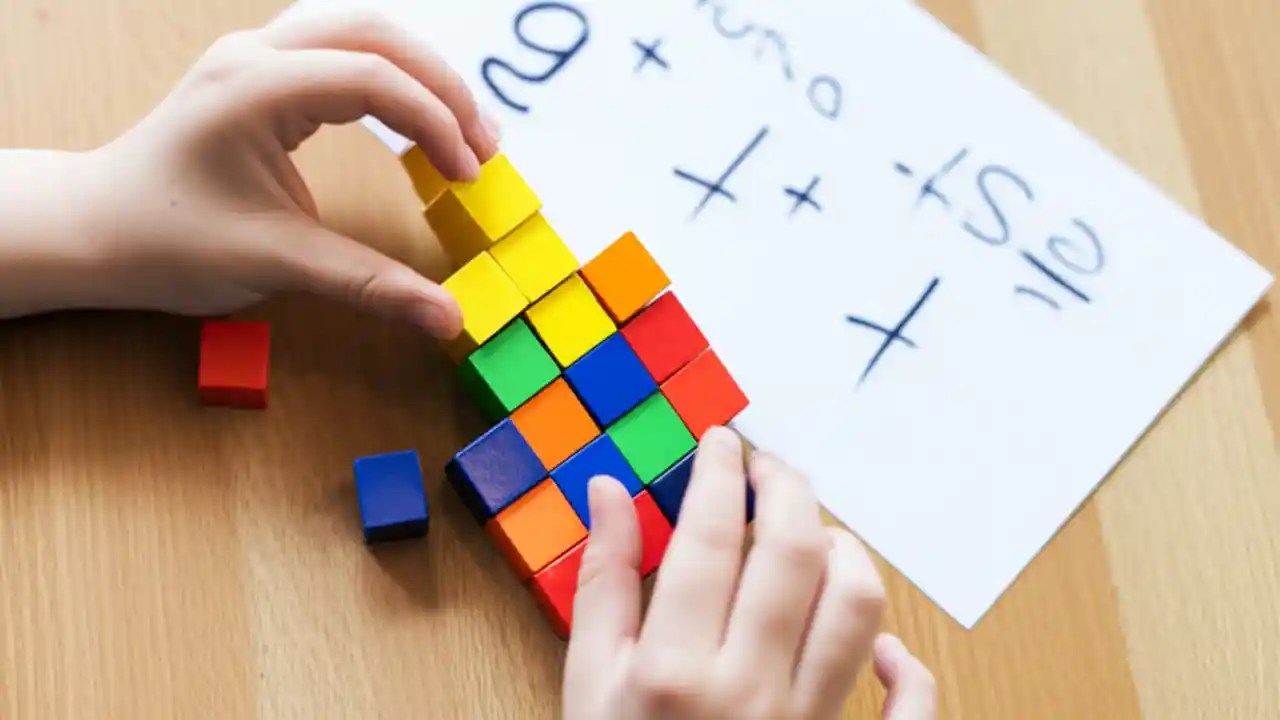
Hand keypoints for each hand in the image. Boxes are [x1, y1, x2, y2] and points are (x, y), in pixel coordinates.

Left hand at [0, 11, 493, 335]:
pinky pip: (341, 49)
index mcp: (255, 87)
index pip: (374, 77)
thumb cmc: (167, 243)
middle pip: (378, 34)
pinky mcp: (259, 73)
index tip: (470, 175)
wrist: (95, 230)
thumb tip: (448, 318)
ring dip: (421, 75)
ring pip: (362, 30)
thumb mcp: (276, 263)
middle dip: (443, 88)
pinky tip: (413, 118)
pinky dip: (391, 78)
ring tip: (463, 131)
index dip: (436, 122)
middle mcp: (256, 54)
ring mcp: (254, 55)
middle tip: (484, 148)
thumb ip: (369, 285)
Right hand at [564, 426, 935, 718]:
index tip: (721, 441)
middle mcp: (747, 689)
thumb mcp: (588, 684)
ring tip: (815, 534)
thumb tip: (610, 489)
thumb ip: (602, 582)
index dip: (718, 471)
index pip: (708, 536)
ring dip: (845, 550)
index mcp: (672, 668)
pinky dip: (909, 667)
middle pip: (793, 550)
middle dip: (785, 485)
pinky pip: (908, 706)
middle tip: (768, 465)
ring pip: (857, 606)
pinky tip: (885, 647)